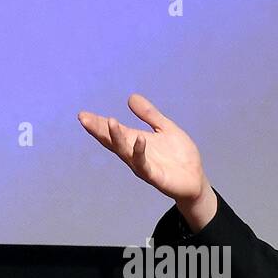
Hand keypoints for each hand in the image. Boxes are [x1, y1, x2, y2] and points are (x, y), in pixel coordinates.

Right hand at [78, 93, 216, 229]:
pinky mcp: (154, 176)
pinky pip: (144, 164)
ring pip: (124, 151)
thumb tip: (131, 97)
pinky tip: (139, 139)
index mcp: (135, 142)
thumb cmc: (179, 156)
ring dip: (116, 137)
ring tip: (109, 121)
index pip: (113, 131)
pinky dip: (140, 152)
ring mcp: (143, 166)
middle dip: (98, 130)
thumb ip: (149, 114)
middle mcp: (134, 154)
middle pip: (112, 141)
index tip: (83, 115)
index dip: (98, 123)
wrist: (195, 180)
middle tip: (84, 118)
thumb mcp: (165, 128)